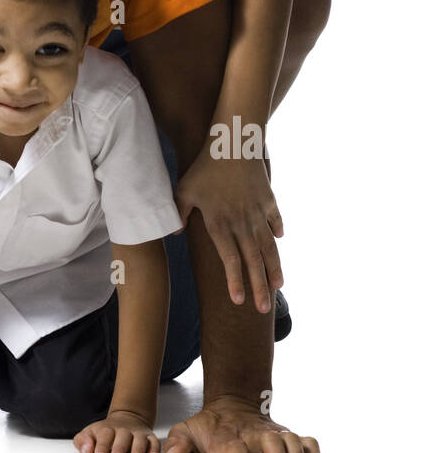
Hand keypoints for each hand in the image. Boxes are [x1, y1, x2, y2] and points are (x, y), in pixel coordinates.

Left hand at [73, 410, 159, 452]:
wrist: (127, 418)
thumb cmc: (105, 434)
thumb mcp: (90, 434)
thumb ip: (83, 441)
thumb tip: (86, 449)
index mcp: (107, 429)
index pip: (104, 435)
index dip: (102, 446)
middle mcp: (123, 430)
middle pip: (122, 436)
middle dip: (119, 448)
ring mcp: (137, 433)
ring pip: (140, 439)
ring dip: (138, 449)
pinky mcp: (150, 438)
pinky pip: (154, 442)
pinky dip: (155, 449)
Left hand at [164, 396, 325, 452]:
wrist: (231, 404)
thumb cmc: (210, 426)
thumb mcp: (188, 430)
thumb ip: (179, 443)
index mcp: (229, 435)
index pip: (234, 447)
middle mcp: (254, 433)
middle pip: (269, 442)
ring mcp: (273, 432)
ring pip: (290, 440)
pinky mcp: (287, 435)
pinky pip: (306, 441)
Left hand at [177, 145, 283, 311]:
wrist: (234, 143)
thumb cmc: (205, 166)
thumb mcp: (184, 189)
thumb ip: (178, 212)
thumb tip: (173, 233)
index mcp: (220, 224)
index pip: (230, 260)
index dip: (235, 282)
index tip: (238, 301)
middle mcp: (242, 223)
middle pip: (253, 261)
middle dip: (258, 287)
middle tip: (263, 309)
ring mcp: (258, 212)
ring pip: (268, 247)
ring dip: (274, 267)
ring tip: (278, 286)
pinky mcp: (268, 199)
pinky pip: (275, 219)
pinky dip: (277, 230)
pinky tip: (279, 240)